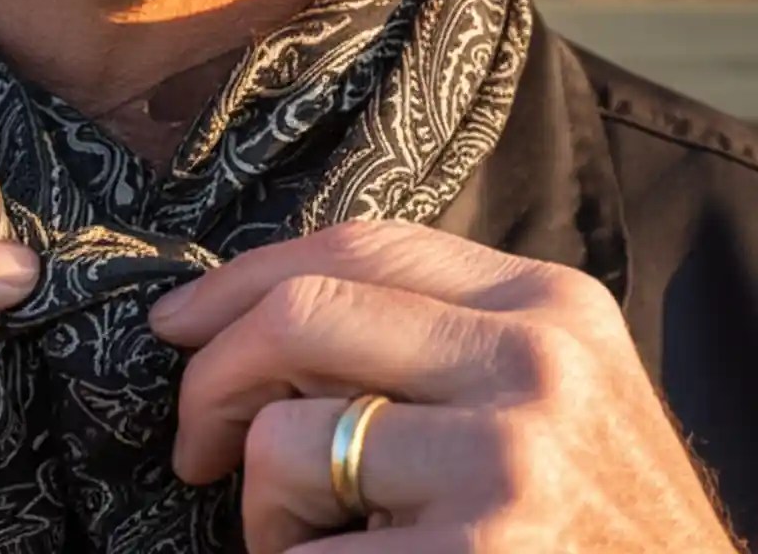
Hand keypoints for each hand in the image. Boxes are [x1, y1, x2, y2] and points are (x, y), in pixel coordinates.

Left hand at [151, 220, 734, 552]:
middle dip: (210, 382)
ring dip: (264, 506)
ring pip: (284, 441)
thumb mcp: (544, 390)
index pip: (358, 245)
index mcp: (547, 305)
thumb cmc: (590, 514)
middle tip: (197, 446)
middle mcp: (535, 365)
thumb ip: (433, 335)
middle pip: (300, 315)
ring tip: (319, 541)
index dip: (238, 280)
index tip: (178, 324)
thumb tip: (255, 318)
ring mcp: (509, 464)